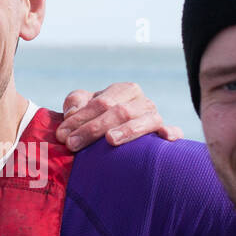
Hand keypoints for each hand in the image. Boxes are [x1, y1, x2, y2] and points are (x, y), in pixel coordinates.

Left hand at [56, 82, 182, 149]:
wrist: (116, 131)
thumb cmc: (96, 117)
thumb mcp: (81, 105)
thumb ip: (75, 103)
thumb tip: (72, 113)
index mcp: (124, 90)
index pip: (101, 103)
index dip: (80, 118)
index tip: (62, 135)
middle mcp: (142, 101)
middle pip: (119, 112)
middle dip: (93, 129)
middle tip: (72, 144)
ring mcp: (155, 117)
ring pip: (145, 121)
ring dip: (127, 130)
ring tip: (110, 140)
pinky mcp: (165, 133)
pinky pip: (173, 131)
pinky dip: (171, 132)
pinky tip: (166, 137)